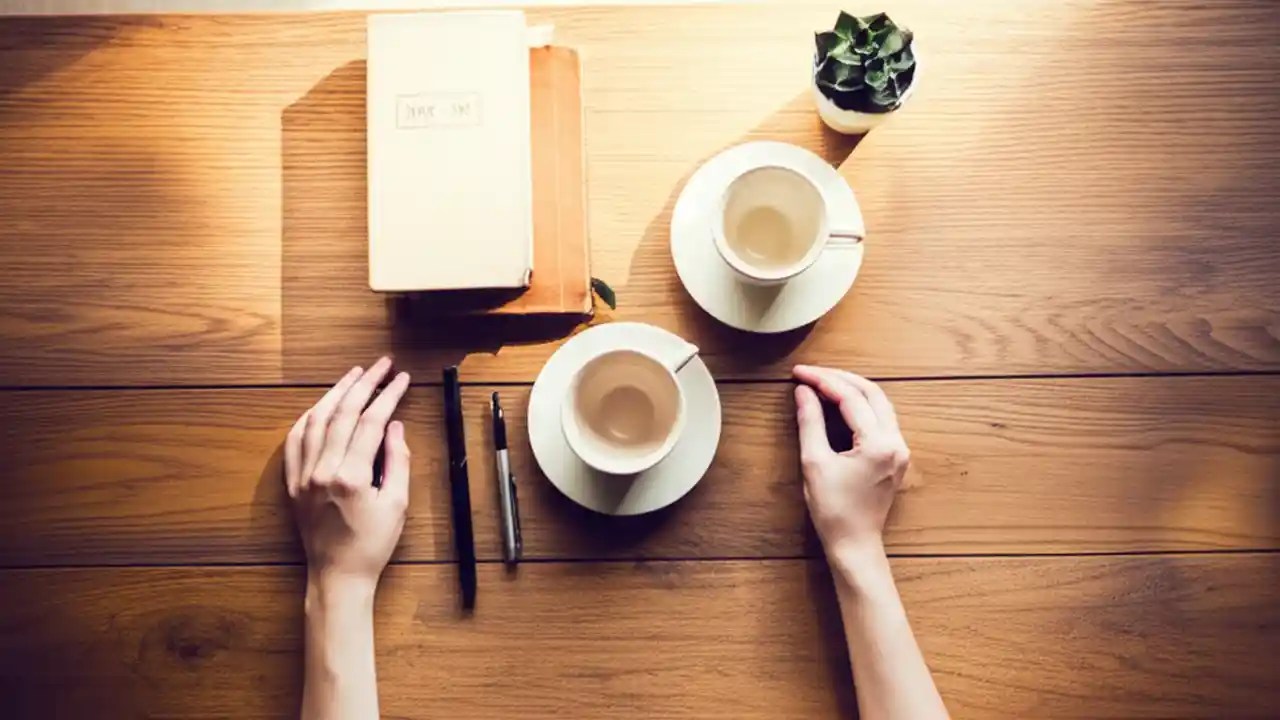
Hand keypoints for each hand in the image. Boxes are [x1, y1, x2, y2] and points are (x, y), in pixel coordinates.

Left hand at [285, 357, 411, 593]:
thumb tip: (395, 426)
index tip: (400, 378)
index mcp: (350, 477)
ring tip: (353, 375)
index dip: (387, 395)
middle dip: (363, 383)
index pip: (371, 422)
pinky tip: (322, 406)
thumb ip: (397, 462)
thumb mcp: (397, 504)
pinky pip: (295, 440)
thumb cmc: (372, 544)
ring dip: (335, 393)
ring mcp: (303, 476)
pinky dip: (308, 417)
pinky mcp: (293, 483)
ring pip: (315, 420)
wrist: (338, 575)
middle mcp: (322, 472)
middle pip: (342, 413)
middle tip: (380, 365)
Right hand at [793, 365, 909, 559]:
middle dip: (840, 378)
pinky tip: (841, 404)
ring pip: (880, 404)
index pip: (850, 398)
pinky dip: (862, 407)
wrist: (854, 544)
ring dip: (853, 390)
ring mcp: (900, 450)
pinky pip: (882, 420)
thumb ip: (810, 422)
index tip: (799, 374)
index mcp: (878, 444)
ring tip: (824, 383)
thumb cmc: (833, 511)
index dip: (822, 381)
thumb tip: (804, 392)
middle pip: (872, 393)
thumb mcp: (815, 463)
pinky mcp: (896, 457)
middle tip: (812, 373)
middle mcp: (896, 443)